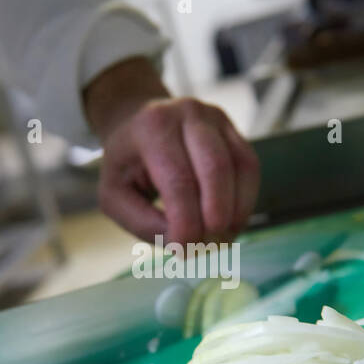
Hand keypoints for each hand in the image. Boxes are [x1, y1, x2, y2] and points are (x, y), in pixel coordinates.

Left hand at [83, 58, 259, 243]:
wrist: (138, 125)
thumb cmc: (126, 164)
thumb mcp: (114, 195)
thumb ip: (142, 222)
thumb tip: (182, 242)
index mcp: (152, 127)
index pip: (178, 180)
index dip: (187, 222)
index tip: (184, 250)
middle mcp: (187, 114)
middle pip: (215, 167)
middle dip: (216, 216)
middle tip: (206, 246)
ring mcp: (215, 118)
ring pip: (240, 166)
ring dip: (236, 211)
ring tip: (221, 239)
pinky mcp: (233, 130)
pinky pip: (250, 167)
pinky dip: (245, 201)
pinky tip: (231, 222)